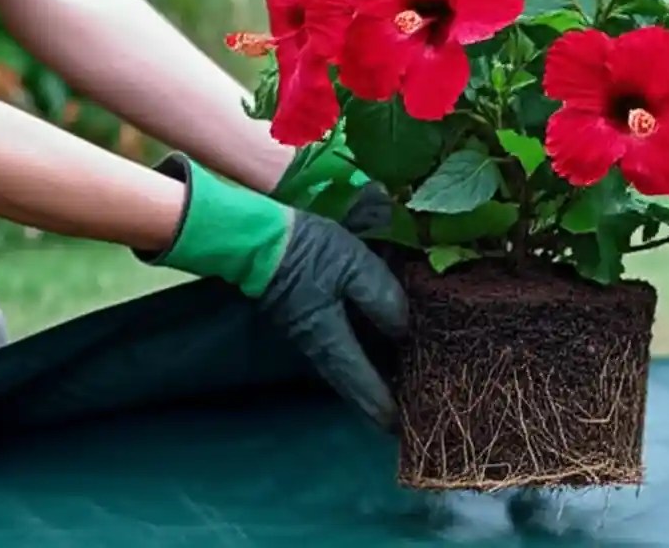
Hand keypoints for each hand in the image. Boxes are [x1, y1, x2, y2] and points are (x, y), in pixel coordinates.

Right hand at [137, 154, 407, 429]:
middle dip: (378, 401)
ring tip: (401, 385)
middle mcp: (321, 348)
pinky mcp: (309, 322)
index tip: (400, 429)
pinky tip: (380, 350)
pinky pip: (342, 350)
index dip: (382, 408)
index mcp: (333, 339)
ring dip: (371, 380)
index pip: (361, 385)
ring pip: (347, 369)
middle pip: (353, 385)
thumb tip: (403, 332)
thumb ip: (382, 298)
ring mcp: (312, 337)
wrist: (260, 240)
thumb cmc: (309, 252)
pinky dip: (363, 358)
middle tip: (407, 412)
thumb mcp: (354, 266)